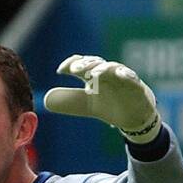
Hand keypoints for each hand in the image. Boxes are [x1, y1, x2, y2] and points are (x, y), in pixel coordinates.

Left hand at [44, 55, 160, 141]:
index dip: (71, 64)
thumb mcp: (85, 105)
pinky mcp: (136, 86)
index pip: (81, 64)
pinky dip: (127, 74)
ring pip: (112, 68)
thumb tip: (45, 100)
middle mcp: (107, 73)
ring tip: (93, 73)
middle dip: (85, 64)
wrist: (133, 119)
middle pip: (95, 63)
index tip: (60, 70)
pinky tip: (120, 73)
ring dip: (102, 68)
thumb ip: (68, 101)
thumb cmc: (110, 106)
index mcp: (94, 75)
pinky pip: (132, 77)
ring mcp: (122, 78)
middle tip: (74, 68)